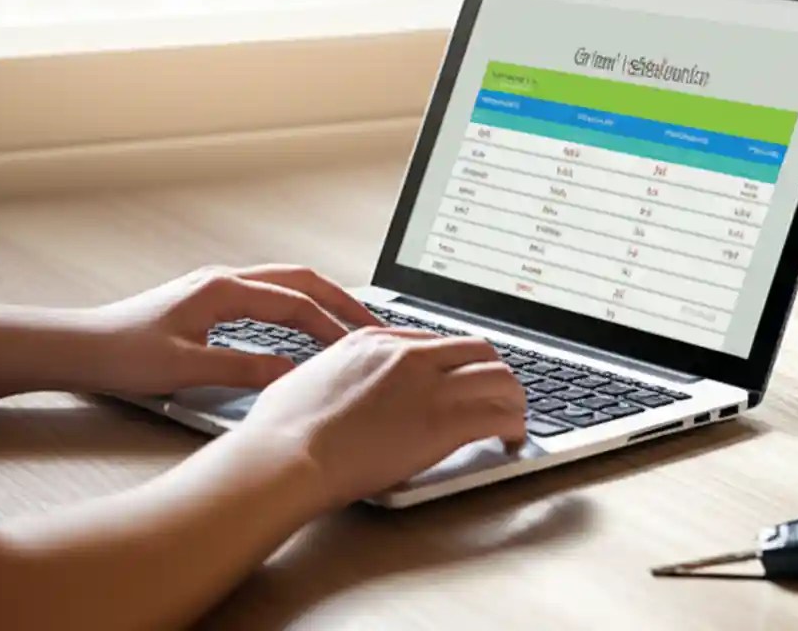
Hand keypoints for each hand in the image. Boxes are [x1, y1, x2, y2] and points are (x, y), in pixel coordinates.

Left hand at [88, 264, 380, 395]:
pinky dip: (294, 310)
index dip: (333, 324)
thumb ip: (245, 369)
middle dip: (340, 300)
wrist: (76, 348)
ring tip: (348, 325)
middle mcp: (222, 281)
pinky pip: (265, 298)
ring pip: (283, 286)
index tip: (361, 345)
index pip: (295, 302)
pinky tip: (300, 331)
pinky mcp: (206, 304)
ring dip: (319, 302)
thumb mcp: (187, 368)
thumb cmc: (120, 354)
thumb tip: (294, 374)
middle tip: (374, 324)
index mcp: (222, 290)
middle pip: (298, 280)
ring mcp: (214, 289)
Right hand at [237, 327, 526, 506]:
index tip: (460, 380)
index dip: (455, 364)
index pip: (435, 342)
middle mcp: (408, 356)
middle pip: (478, 349)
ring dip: (514, 398)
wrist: (287, 455)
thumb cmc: (282, 429)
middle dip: (493, 372)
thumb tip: (333, 382)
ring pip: (500, 377)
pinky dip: (514, 427)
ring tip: (514, 418)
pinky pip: (499, 415)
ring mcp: (429, 386)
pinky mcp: (444, 423)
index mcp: (374, 341)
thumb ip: (333, 373)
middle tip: (498, 396)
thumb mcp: (307, 378)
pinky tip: (512, 440)